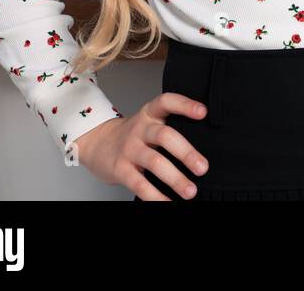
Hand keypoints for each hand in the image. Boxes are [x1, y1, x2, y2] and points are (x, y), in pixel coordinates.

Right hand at [69, 93, 210, 199]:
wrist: (97, 143)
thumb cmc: (134, 135)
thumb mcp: (149, 122)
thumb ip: (170, 126)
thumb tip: (207, 145)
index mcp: (150, 114)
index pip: (167, 101)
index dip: (184, 105)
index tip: (203, 112)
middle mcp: (139, 129)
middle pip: (165, 136)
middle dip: (186, 153)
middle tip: (203, 168)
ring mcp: (129, 149)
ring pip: (155, 162)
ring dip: (175, 178)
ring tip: (190, 191)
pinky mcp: (120, 169)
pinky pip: (139, 184)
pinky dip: (155, 196)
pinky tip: (168, 202)